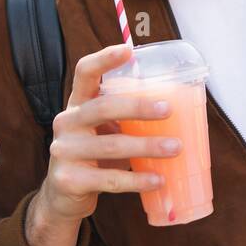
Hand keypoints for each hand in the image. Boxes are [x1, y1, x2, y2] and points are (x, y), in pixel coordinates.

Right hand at [26, 43, 180, 245]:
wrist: (63, 196)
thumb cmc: (95, 156)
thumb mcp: (105, 130)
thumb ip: (128, 118)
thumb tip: (181, 105)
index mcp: (78, 104)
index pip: (84, 73)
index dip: (103, 59)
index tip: (128, 50)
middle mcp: (67, 122)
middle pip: (102, 107)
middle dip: (138, 107)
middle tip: (168, 110)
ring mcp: (64, 151)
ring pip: (111, 145)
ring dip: (147, 147)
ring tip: (175, 149)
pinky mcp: (69, 180)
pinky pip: (110, 179)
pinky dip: (138, 179)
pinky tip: (159, 180)